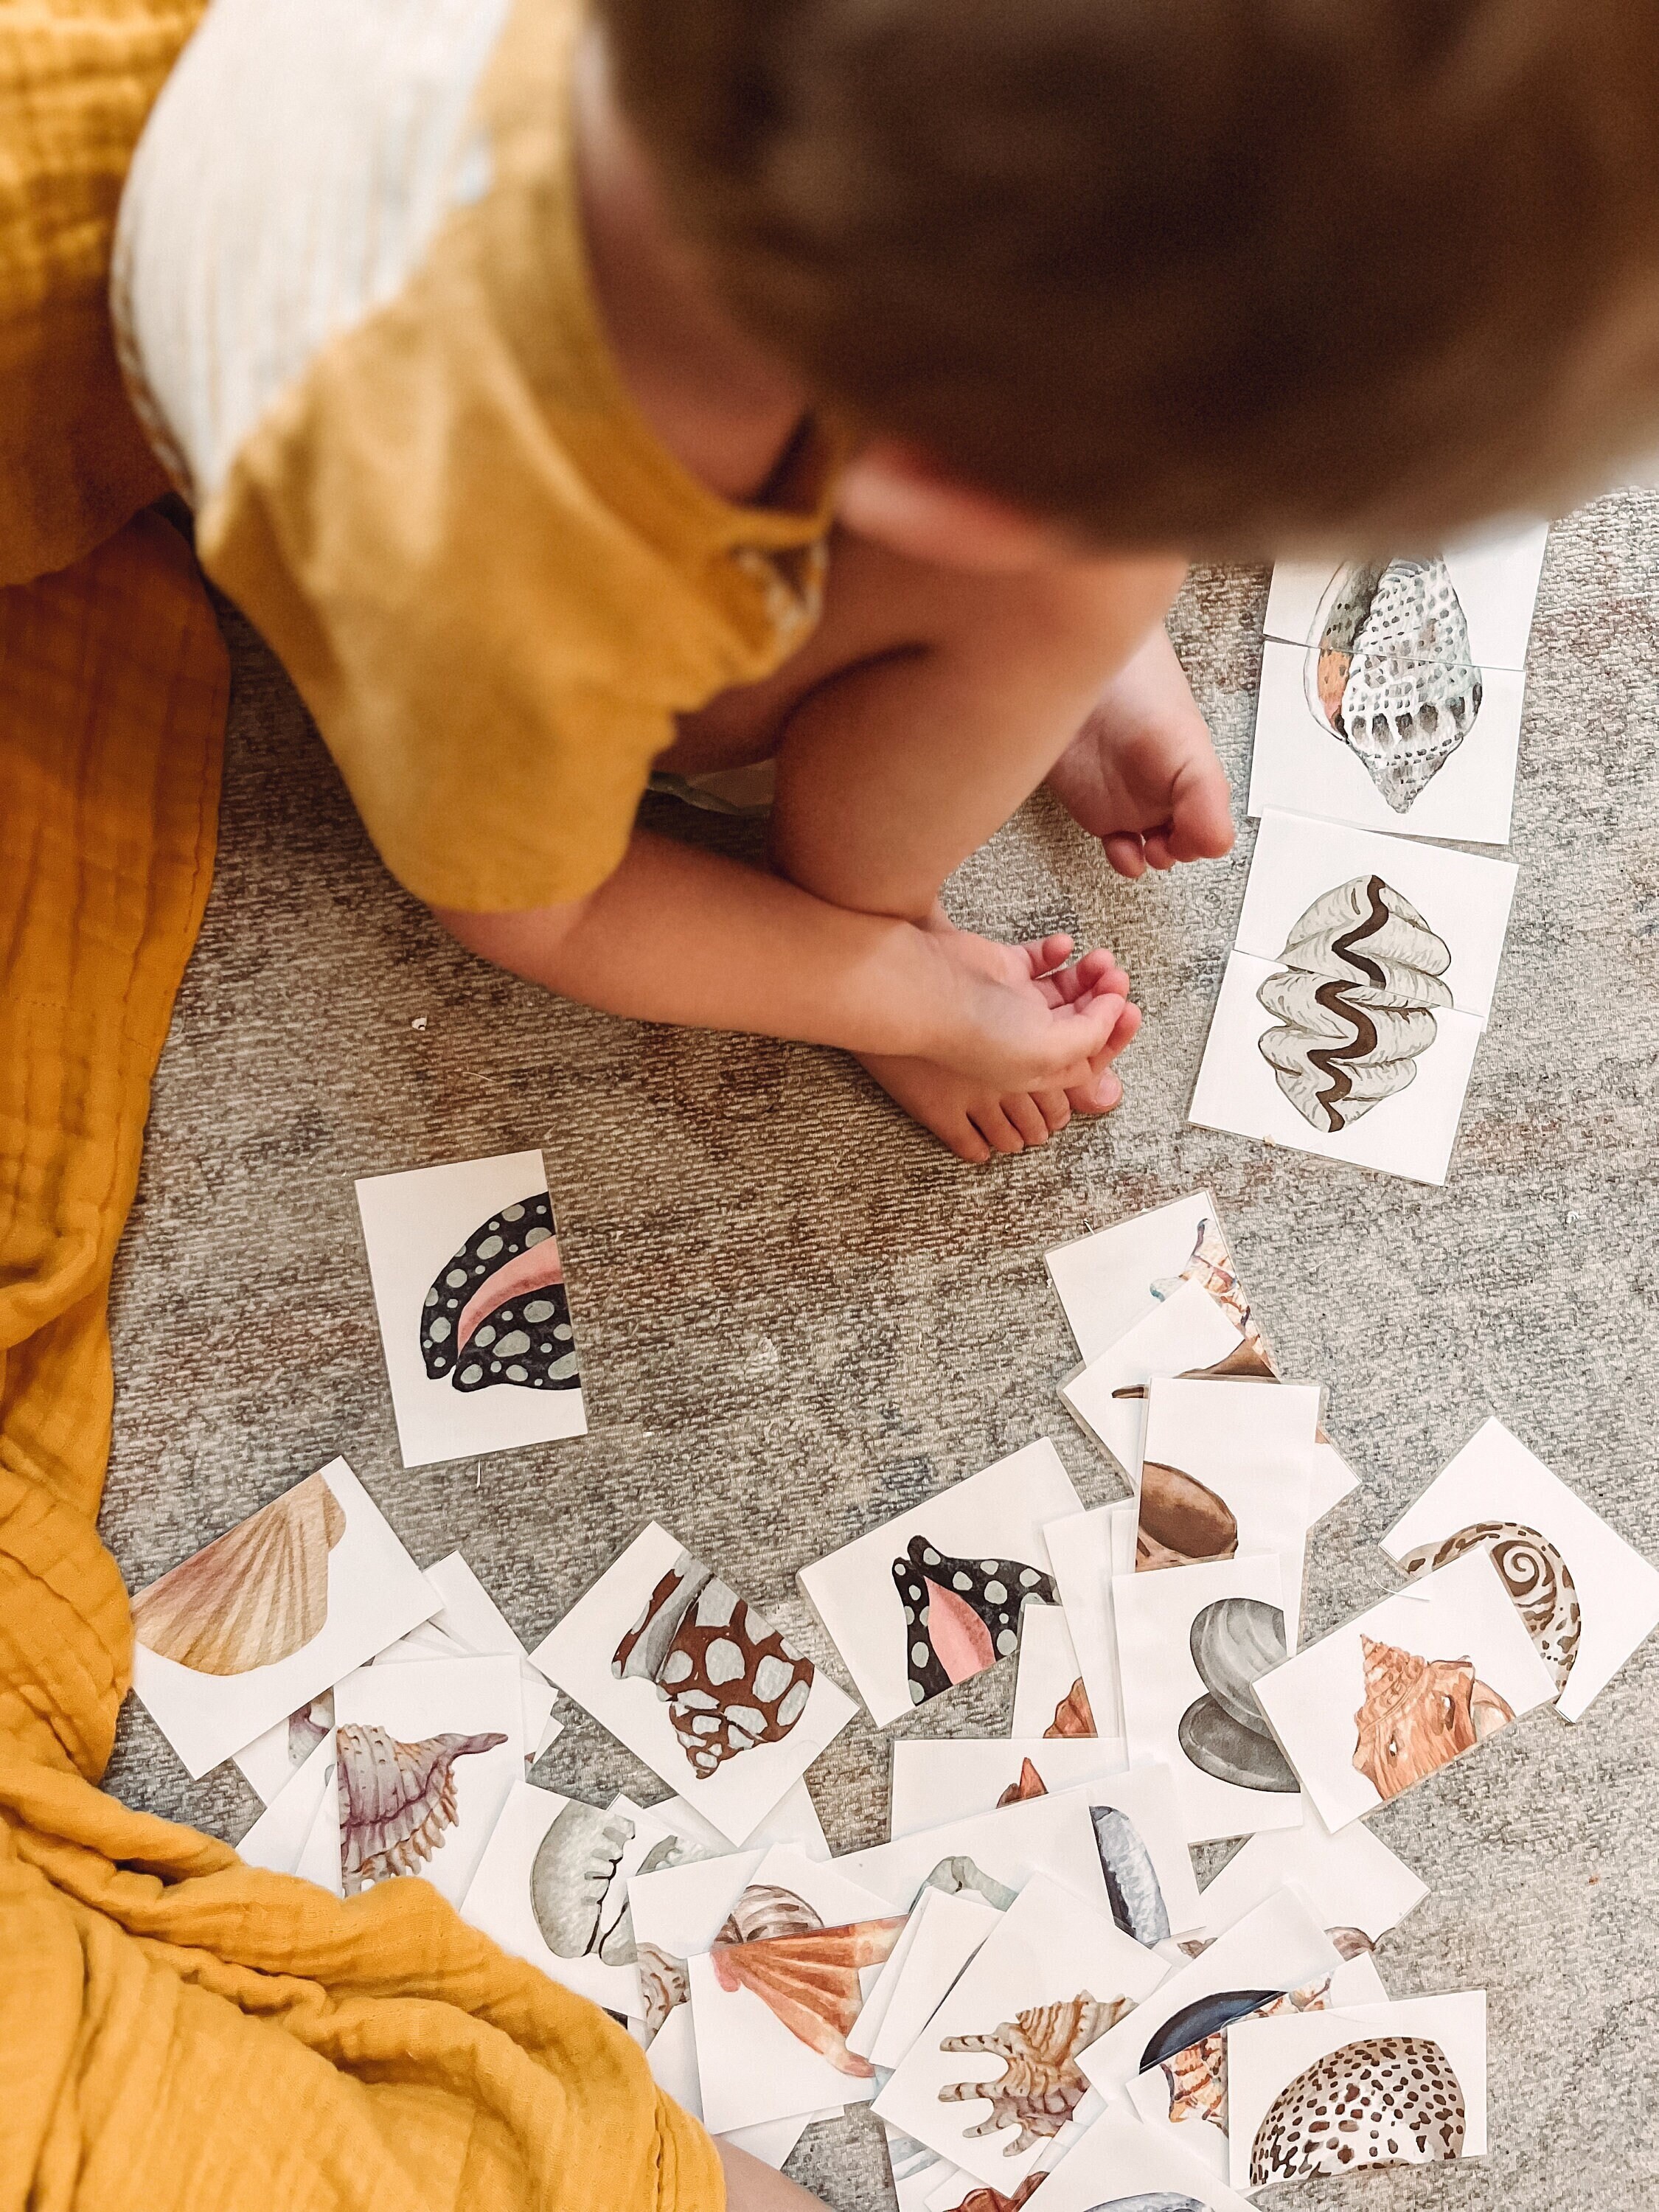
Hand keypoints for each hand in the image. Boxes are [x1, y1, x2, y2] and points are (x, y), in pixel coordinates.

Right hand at [925, 929, 1134, 1092]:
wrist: (930, 989)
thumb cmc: (980, 1033)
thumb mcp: (1051, 1052)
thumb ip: (1091, 1035)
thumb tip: (1115, 1009)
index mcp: (1036, 1068)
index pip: (1088, 1059)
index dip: (1115, 1037)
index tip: (1131, 1011)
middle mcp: (1025, 1038)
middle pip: (1080, 1022)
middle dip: (1106, 1000)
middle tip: (1118, 977)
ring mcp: (1014, 1002)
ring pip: (1065, 989)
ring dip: (1089, 974)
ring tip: (1101, 958)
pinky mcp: (1001, 969)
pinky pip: (1038, 959)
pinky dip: (1056, 951)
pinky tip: (1063, 945)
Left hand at [1046, 627, 1233, 878]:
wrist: (1075, 671)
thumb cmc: (1134, 686)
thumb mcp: (1183, 740)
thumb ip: (1204, 794)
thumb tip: (1218, 843)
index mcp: (1194, 770)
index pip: (1212, 821)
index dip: (1203, 839)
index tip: (1186, 839)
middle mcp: (1165, 788)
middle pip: (1185, 838)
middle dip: (1180, 850)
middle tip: (1167, 843)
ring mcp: (1129, 799)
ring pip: (1152, 845)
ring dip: (1155, 858)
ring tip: (1150, 849)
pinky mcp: (1094, 807)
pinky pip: (1116, 845)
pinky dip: (1124, 859)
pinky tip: (1124, 855)